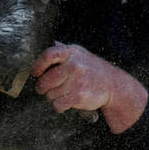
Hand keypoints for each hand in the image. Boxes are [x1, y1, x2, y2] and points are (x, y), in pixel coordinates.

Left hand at [30, 42, 148, 131]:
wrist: (113, 85)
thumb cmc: (92, 69)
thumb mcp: (80, 54)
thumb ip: (63, 50)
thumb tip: (48, 43)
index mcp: (72, 53)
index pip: (48, 55)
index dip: (38, 65)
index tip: (35, 73)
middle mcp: (74, 66)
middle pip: (46, 79)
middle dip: (42, 87)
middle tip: (43, 88)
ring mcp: (77, 81)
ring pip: (50, 94)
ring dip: (52, 96)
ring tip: (61, 93)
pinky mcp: (79, 96)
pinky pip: (58, 104)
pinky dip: (58, 105)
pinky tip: (64, 102)